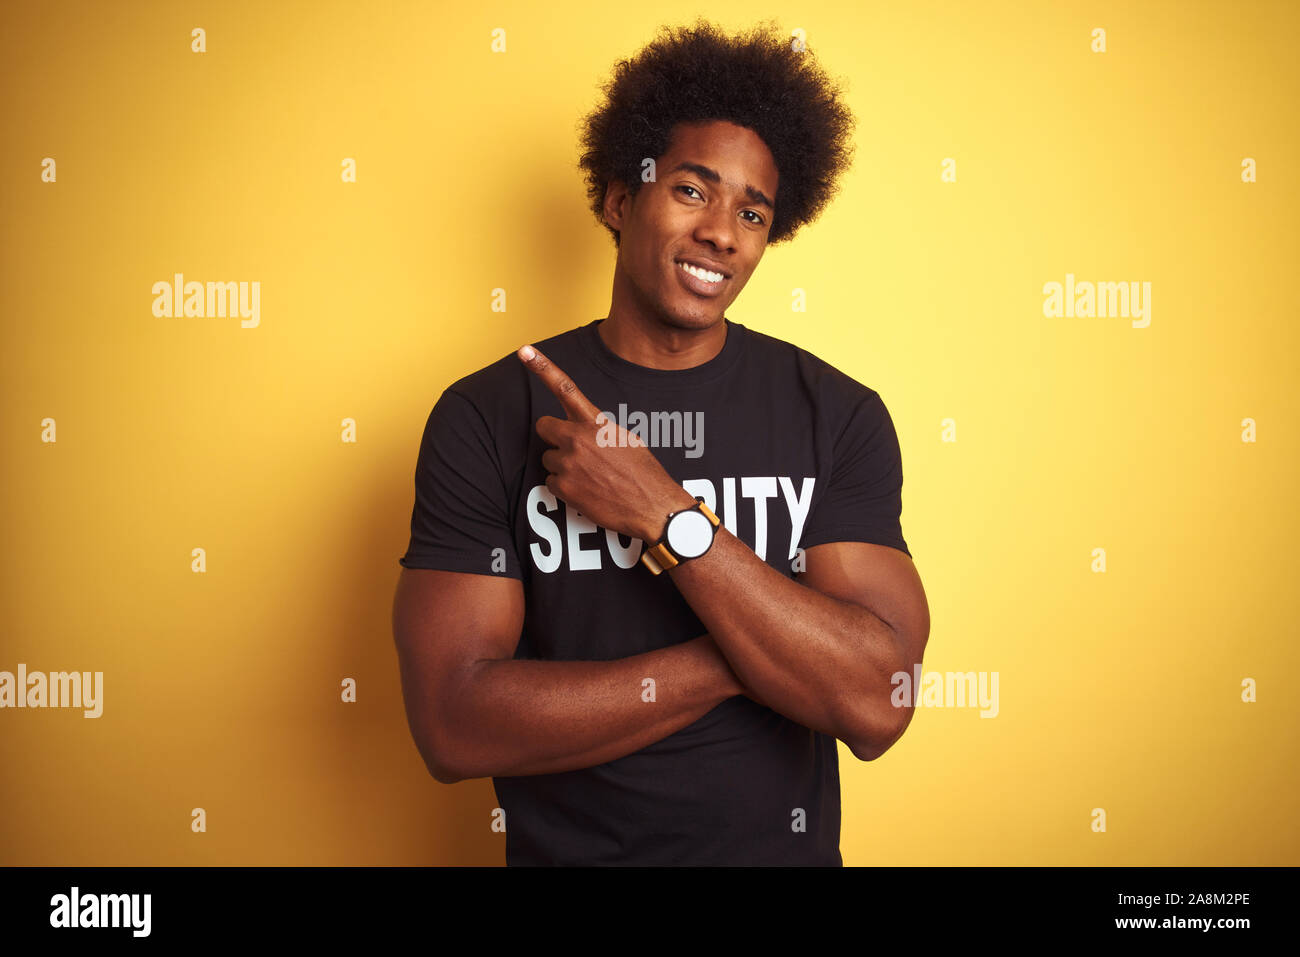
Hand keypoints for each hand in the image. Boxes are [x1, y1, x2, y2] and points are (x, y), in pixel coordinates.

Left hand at [517, 344, 694, 542]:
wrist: (651, 506)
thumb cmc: (643, 473)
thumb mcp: (626, 439)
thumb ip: (599, 430)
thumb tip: (586, 432)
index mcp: (595, 423)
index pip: (565, 388)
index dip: (542, 367)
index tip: (524, 350)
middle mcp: (577, 439)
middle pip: (544, 428)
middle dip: (555, 437)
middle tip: (574, 451)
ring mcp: (568, 463)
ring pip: (549, 459)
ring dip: (563, 466)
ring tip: (589, 476)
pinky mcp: (563, 487)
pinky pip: (551, 482)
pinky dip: (565, 488)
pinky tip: (587, 491)